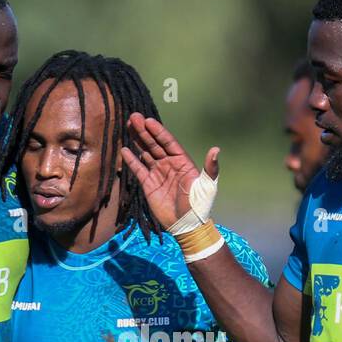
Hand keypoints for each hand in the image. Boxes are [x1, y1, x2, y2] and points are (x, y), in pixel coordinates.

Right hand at [121, 113, 218, 229]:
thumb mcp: (207, 185)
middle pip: (154, 144)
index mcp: (182, 161)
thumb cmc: (199, 204)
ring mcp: (158, 173)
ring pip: (145, 153)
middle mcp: (169, 164)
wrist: (186, 224)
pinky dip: (131, 160)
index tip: (148, 120)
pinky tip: (125, 150)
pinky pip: (138, 169)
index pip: (168, 142)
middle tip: (133, 118)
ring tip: (127, 126)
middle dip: (144, 131)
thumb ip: (210, 167)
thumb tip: (216, 149)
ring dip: (137, 140)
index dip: (158, 131)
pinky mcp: (148, 184)